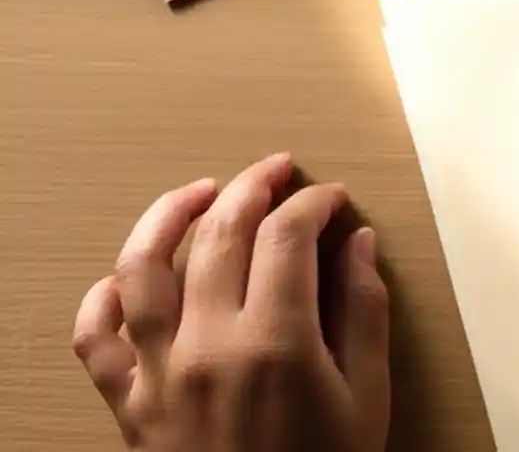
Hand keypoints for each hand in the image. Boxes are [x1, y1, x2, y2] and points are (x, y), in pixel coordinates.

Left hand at [72, 153, 389, 451]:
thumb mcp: (368, 401)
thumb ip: (365, 315)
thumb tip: (357, 245)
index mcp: (277, 344)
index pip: (288, 236)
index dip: (312, 204)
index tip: (330, 200)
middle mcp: (210, 347)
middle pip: (220, 232)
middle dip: (252, 186)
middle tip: (276, 171)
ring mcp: (160, 373)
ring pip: (142, 265)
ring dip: (170, 213)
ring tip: (201, 192)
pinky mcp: (129, 403)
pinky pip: (95, 338)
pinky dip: (102, 296)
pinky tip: (127, 276)